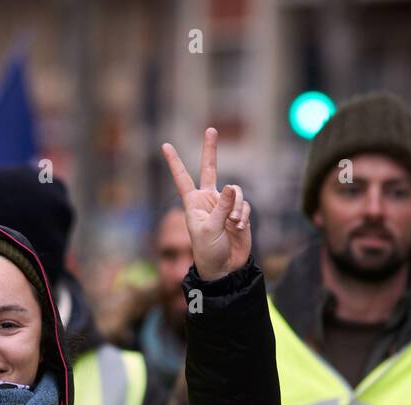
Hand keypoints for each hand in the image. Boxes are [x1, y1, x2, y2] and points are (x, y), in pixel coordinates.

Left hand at [161, 128, 251, 281]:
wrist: (225, 268)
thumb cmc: (208, 252)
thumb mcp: (210, 230)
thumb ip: (221, 208)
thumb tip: (230, 187)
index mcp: (193, 204)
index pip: (182, 178)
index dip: (175, 162)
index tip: (165, 145)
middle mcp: (208, 200)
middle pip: (210, 169)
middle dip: (211, 150)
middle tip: (211, 130)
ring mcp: (224, 205)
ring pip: (235, 191)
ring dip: (236, 206)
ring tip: (233, 223)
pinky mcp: (239, 212)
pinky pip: (244, 204)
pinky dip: (243, 214)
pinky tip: (239, 227)